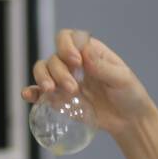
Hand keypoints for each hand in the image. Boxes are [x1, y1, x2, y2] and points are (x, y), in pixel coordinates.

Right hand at [23, 29, 156, 137]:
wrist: (129, 120)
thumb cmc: (129, 94)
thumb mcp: (122, 79)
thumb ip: (103, 67)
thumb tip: (84, 53)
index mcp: (89, 52)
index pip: (67, 38)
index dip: (66, 46)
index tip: (77, 62)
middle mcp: (73, 64)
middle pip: (54, 57)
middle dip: (59, 71)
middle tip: (73, 88)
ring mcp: (64, 81)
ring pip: (43, 71)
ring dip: (43, 78)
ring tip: (50, 90)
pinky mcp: (60, 99)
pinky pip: (40, 93)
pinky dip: (31, 92)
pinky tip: (28, 95)